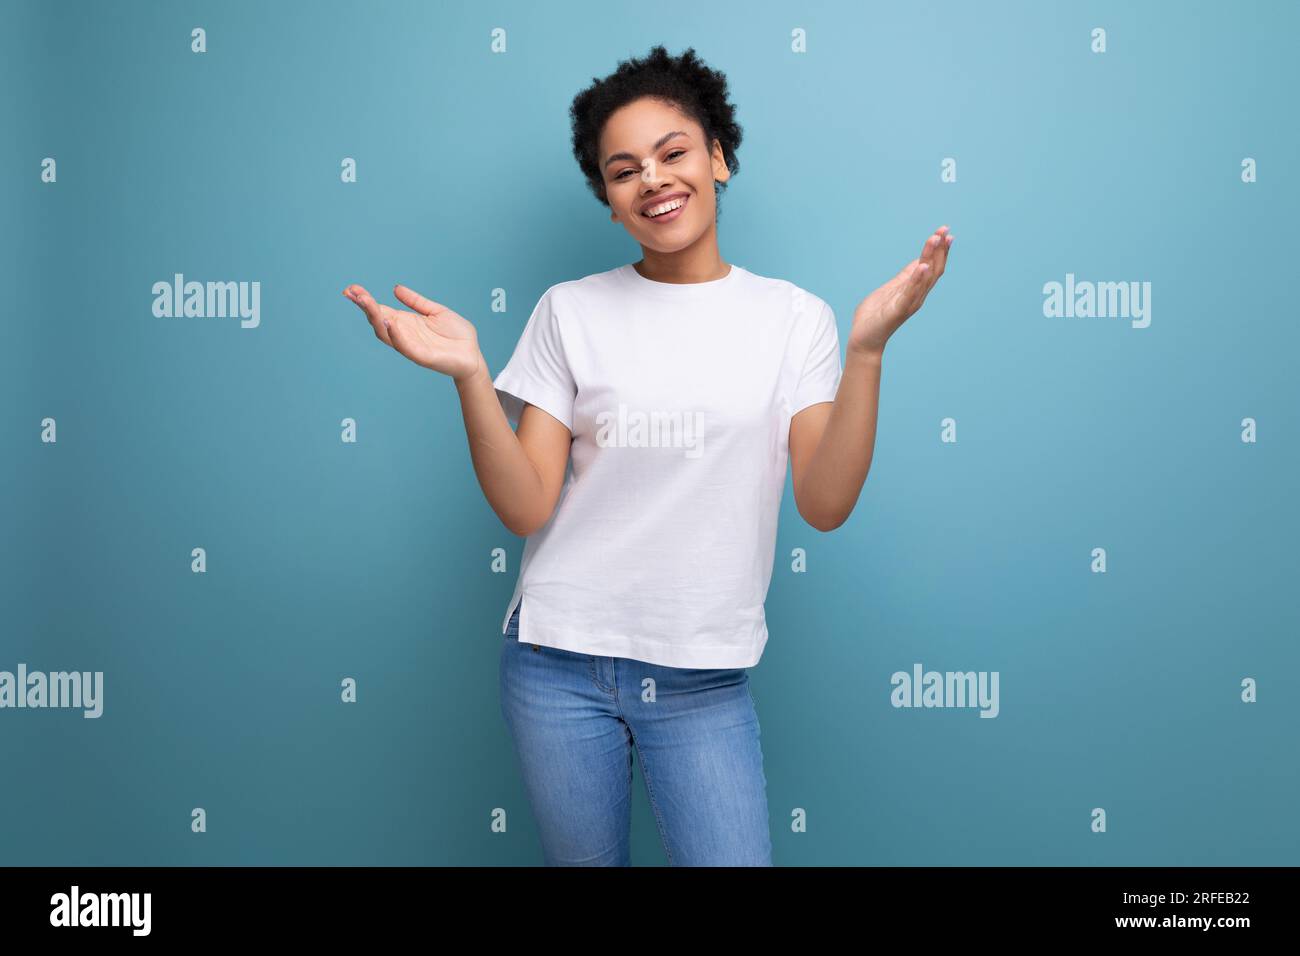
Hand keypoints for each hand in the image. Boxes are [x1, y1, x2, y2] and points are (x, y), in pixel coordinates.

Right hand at [343, 283, 486, 382]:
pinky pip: (405, 346)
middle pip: (378, 320)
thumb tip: (395, 288)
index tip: (351, 288)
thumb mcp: (436, 311)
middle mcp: (404, 334)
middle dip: (364, 306)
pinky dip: (396, 335)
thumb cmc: (456, 336)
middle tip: (352, 292)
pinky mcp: (422, 356)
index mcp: (406, 323)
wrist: (473, 355)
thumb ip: (416, 301)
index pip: (380, 310)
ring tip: (365, 302)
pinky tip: (389, 322)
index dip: (365, 300)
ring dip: (375, 318)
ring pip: (386, 333)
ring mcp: (411, 345)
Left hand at [847, 225, 952, 356]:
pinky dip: (917, 280)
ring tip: (935, 240)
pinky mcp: (898, 310)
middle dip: (939, 249)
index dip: (939, 250)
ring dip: (930, 257)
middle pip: (933, 269)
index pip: (931, 266)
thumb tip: (919, 261)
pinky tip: (921, 267)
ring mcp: (909, 303)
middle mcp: (917, 296)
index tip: (945, 232)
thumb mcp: (892, 288)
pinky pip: (910, 293)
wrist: (864, 338)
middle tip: (945, 230)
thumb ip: (905, 276)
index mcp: (914, 289)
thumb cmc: (876, 314)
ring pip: (925, 278)